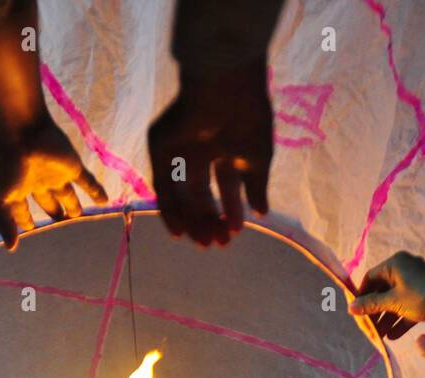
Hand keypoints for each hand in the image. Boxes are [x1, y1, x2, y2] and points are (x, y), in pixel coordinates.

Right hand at [0, 113, 108, 248]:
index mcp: (16, 189)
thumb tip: (11, 248)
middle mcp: (36, 182)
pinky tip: (105, 201)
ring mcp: (55, 173)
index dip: (25, 222)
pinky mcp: (72, 165)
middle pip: (48, 203)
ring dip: (73, 205)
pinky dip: (96, 191)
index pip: (22, 210)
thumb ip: (4, 223)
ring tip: (79, 217)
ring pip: (67, 194)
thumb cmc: (3, 163)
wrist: (18, 127)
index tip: (31, 231)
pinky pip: (88, 181)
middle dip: (53, 214)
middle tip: (61, 227)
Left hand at [148, 62, 272, 246]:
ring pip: (182, 193)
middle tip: (220, 243)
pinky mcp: (161, 146)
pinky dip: (168, 209)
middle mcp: (202, 149)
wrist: (226, 87)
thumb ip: (257, 186)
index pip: (226, 186)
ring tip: (205, 242)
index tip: (236, 231)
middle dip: (212, 218)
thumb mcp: (258, 159)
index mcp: (226, 147)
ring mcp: (180, 148)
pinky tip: (179, 231)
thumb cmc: (249, 118)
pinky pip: (162, 185)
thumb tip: (263, 213)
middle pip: (202, 193)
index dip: (231, 210)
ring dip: (192, 219)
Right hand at [349, 252, 424, 339]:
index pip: (370, 278)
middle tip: (368, 327)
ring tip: (379, 336)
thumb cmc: (422, 297)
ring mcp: (415, 281)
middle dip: (375, 311)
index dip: (361, 296)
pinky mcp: (424, 293)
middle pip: (382, 291)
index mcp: (395, 264)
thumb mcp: (393, 302)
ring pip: (395, 300)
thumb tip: (350, 308)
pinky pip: (407, 305)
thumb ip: (371, 305)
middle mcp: (404, 269)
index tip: (356, 312)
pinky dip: (400, 318)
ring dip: (386, 318)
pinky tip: (393, 336)